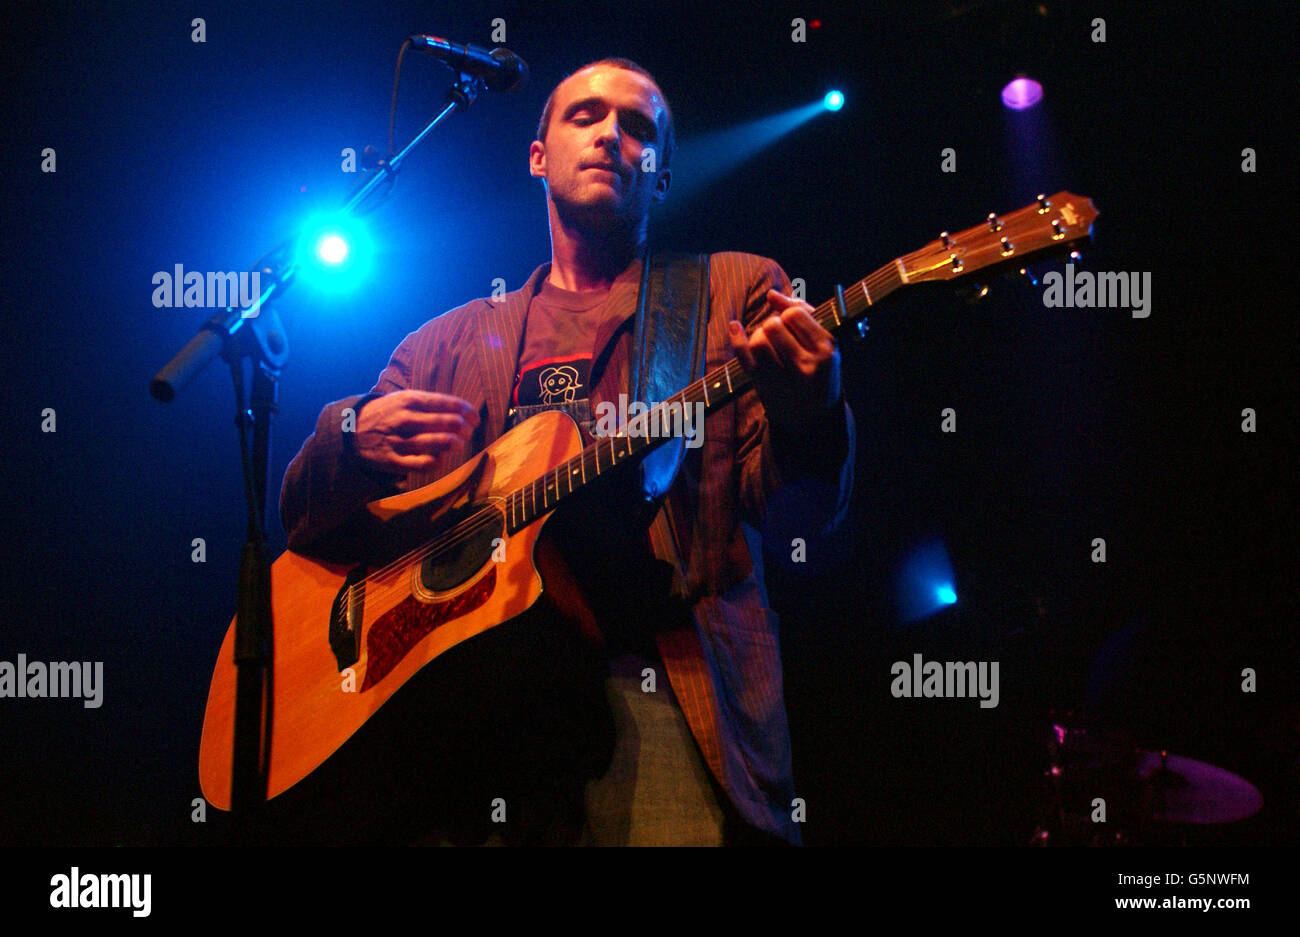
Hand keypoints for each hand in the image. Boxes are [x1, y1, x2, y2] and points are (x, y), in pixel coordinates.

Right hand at [353, 390, 478, 473]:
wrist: (352, 430)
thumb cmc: (389, 413)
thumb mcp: (404, 399)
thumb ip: (430, 403)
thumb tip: (462, 411)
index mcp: (409, 400)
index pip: (445, 403)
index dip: (466, 410)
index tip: (474, 417)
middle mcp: (404, 419)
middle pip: (444, 423)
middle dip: (462, 427)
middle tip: (468, 430)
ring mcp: (398, 440)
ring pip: (433, 443)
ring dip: (452, 443)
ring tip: (459, 442)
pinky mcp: (393, 460)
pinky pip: (420, 464)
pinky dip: (435, 462)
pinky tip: (441, 458)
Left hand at [726, 289, 840, 425]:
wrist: (813, 420)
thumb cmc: (819, 372)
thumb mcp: (825, 344)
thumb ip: (804, 314)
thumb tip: (771, 295)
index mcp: (826, 350)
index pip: (795, 315)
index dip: (788, 313)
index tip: (792, 323)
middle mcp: (807, 365)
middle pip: (773, 325)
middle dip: (772, 323)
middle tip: (779, 335)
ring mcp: (784, 379)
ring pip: (758, 340)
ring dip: (759, 335)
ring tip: (768, 343)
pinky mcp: (764, 387)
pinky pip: (743, 356)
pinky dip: (736, 337)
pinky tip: (735, 326)